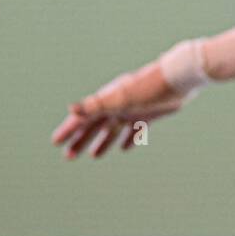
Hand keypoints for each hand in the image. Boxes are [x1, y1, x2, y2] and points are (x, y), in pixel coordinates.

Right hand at [52, 60, 190, 158]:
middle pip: (95, 125)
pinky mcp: (149, 114)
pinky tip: (124, 149)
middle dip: (81, 140)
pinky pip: (135, 130)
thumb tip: (71, 108)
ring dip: (102, 142)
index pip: (82, 117)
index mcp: (107, 100)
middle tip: (68, 157)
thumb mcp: (120, 99)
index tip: (55, 142)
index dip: (68, 130)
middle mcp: (117, 104)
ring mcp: (133, 109)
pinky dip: (128, 139)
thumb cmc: (148, 87)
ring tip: (93, 156)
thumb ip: (96, 105)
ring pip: (113, 129)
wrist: (179, 79)